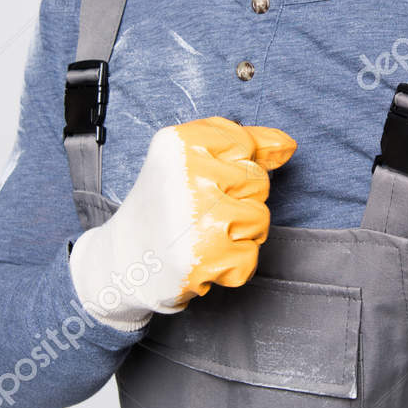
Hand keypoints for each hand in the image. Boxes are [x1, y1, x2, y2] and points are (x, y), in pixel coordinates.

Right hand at [69, 116, 295, 327]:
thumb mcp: (189, 161)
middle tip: (197, 213)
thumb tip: (287, 145)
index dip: (230, 168)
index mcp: (178, 143)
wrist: (121, 262)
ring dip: (238, 234)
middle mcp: (187, 175)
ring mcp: (198, 216)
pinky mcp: (206, 256)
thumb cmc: (160, 208)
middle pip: (257, 182)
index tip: (203, 181)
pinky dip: (231, 264)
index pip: (244, 143)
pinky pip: (250, 256)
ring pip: (259, 218)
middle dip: (237, 201)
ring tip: (201, 235)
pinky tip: (202, 258)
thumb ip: (239, 145)